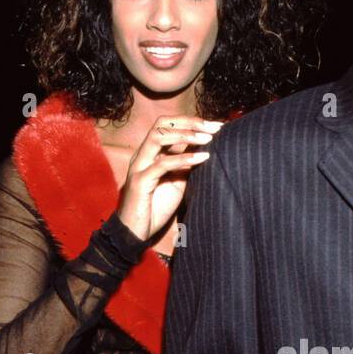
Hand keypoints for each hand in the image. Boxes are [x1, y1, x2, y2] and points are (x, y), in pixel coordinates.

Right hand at [116, 115, 222, 242]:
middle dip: (190, 122)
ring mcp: (139, 166)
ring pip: (158, 136)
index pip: (169, 124)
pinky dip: (183, 159)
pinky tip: (202, 158)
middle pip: (162, 123)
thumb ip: (187, 164)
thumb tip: (206, 148)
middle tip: (214, 127)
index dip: (192, 121)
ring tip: (208, 139)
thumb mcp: (178, 181)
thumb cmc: (156, 207)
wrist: (136, 232)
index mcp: (151, 152)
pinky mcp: (139, 181)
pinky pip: (162, 164)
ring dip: (185, 134)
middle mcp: (143, 154)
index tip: (216, 125)